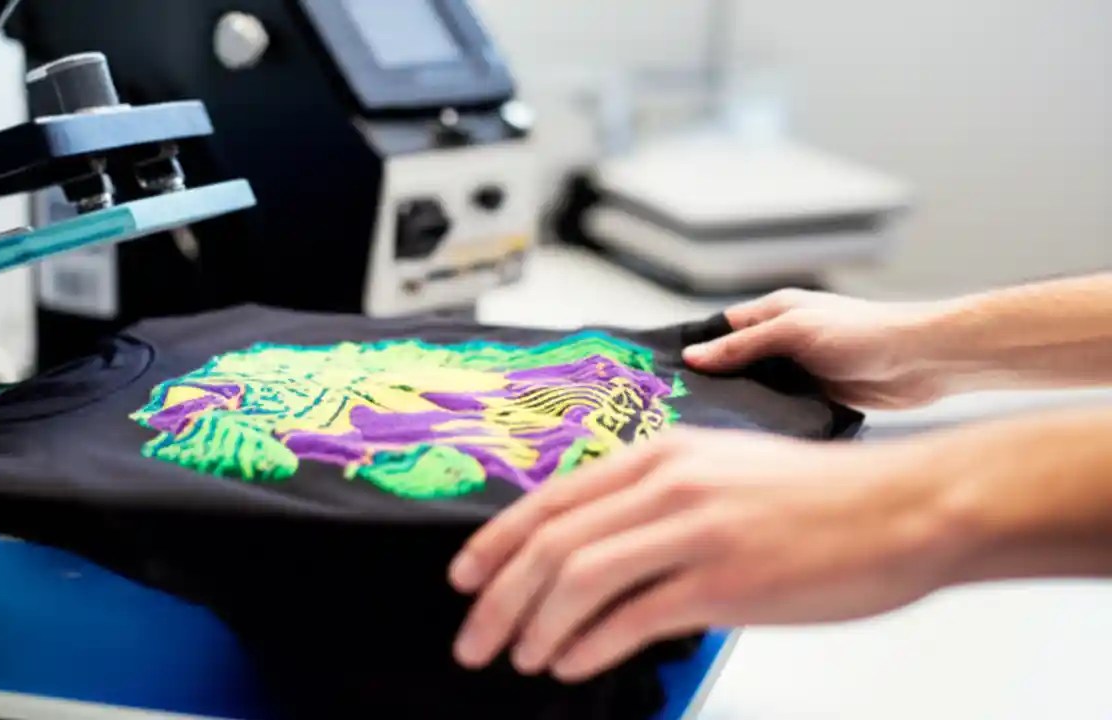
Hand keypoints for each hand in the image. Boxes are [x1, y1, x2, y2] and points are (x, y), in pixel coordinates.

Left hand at [447, 428, 964, 682]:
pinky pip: (630, 619)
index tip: (465, 578)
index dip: (494, 543)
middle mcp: (667, 484)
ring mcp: (694, 531)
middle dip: (498, 598)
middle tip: (474, 637)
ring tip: (521, 656)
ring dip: (535, 627)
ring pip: (577, 580)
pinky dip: (587, 646)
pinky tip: (571, 663)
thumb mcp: (722, 469)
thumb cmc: (819, 495)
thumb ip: (656, 496)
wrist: (902, 507)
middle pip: (550, 544)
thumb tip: (597, 542)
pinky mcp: (724, 581)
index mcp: (660, 454)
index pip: (549, 499)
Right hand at [683, 289, 950, 408]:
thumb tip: (692, 357)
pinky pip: (780, 411)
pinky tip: (748, 443)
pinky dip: (767, 423)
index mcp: (773, 312)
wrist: (924, 361)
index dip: (693, 350)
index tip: (662, 379)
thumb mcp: (793, 332)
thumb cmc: (863, 332)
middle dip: (712, 386)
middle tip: (677, 415)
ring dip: (741, 407)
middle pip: (734, 364)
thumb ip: (743, 345)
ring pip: (756, 391)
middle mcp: (782, 340)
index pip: (719, 330)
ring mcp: (799, 371)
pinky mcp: (817, 398)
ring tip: (707, 434)